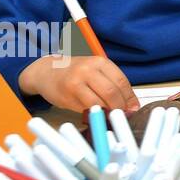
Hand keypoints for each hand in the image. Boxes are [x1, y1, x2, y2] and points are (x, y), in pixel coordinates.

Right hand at [19, 54, 139, 111]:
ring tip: (111, 117)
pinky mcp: (66, 95)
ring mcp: (76, 82)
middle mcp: (88, 70)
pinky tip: (97, 116)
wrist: (46, 71)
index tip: (133, 108)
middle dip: (120, 107)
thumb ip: (111, 83)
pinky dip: (94, 115)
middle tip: (122, 115)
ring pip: (99, 103)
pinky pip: (85, 109)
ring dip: (108, 113)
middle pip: (112, 92)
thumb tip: (131, 104)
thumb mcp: (95, 70)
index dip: (129, 97)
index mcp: (100, 62)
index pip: (121, 81)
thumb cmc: (75, 72)